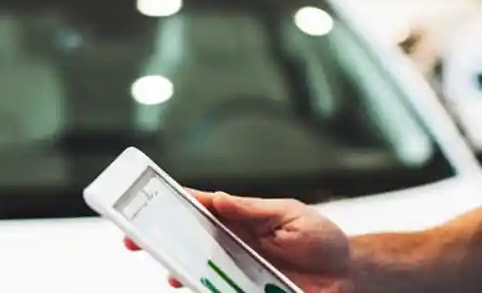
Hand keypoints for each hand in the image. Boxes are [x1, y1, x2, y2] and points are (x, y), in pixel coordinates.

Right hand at [124, 190, 353, 292]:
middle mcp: (233, 246)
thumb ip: (254, 210)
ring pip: (195, 271)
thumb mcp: (292, 216)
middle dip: (158, 240)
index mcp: (242, 220)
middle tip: (134, 240)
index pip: (202, 208)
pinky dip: (199, 289)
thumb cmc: (322, 240)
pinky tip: (188, 287)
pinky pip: (213, 291)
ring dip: (177, 271)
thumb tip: (219, 197)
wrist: (347, 276)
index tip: (146, 200)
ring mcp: (235, 272)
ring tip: (170, 272)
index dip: (173, 204)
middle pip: (187, 241)